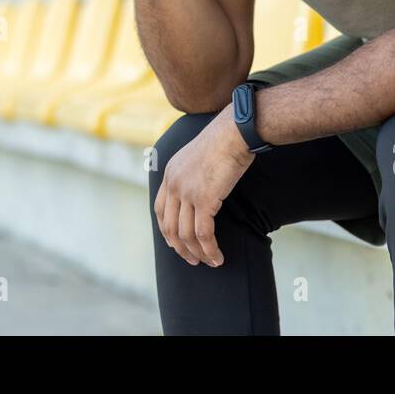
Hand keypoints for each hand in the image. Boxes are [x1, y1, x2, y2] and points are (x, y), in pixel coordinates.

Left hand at [153, 108, 254, 266]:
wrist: (235, 131)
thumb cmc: (226, 140)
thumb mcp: (201, 155)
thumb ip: (194, 173)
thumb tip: (203, 188)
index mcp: (170, 173)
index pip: (160, 210)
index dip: (167, 231)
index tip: (177, 244)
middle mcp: (173, 183)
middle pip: (169, 227)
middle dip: (180, 248)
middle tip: (192, 260)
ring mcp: (186, 192)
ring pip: (186, 234)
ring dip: (197, 253)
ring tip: (210, 262)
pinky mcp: (203, 199)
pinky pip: (203, 233)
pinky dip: (209, 249)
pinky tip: (218, 256)